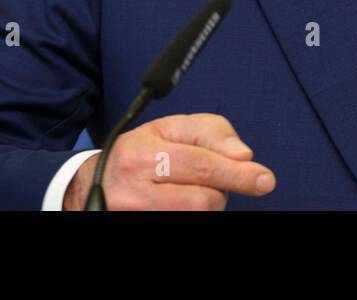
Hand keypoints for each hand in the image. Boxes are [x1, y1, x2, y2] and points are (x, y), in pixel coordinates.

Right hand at [63, 113, 275, 209]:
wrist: (93, 185)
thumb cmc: (139, 152)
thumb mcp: (167, 128)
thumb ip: (209, 131)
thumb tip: (242, 155)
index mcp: (143, 154)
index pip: (201, 164)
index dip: (237, 172)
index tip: (264, 179)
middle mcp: (136, 189)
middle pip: (204, 198)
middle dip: (223, 188)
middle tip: (228, 181)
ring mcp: (137, 215)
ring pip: (199, 215)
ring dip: (209, 202)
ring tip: (192, 188)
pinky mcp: (142, 227)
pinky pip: (186, 223)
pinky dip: (195, 213)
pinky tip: (184, 202)